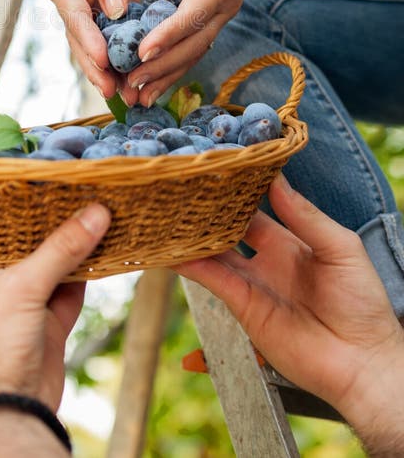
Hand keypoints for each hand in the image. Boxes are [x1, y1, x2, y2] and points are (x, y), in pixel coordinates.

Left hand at [0, 201, 110, 411]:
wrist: (9, 411)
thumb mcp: (21, 288)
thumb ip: (61, 249)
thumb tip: (96, 213)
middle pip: (4, 231)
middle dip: (25, 205)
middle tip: (46, 170)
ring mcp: (20, 296)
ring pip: (43, 254)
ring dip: (63, 234)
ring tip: (84, 199)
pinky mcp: (47, 317)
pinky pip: (70, 282)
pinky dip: (86, 266)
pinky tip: (102, 242)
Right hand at [44, 0, 141, 103]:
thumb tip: (114, 10)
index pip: (73, 18)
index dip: (88, 41)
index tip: (102, 61)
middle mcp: (73, 6)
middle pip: (82, 42)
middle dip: (97, 68)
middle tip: (113, 91)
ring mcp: (90, 14)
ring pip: (99, 48)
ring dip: (112, 72)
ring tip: (127, 95)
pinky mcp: (110, 17)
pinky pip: (118, 41)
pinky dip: (128, 58)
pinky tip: (142, 77)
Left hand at [128, 0, 266, 105]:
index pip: (193, 15)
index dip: (168, 35)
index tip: (142, 51)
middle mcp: (225, 7)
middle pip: (193, 44)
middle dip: (162, 66)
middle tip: (131, 81)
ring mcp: (221, 17)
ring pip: (194, 53)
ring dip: (166, 76)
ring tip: (137, 95)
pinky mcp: (213, 20)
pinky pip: (193, 49)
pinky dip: (173, 68)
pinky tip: (152, 86)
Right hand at [174, 174, 403, 428]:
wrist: (362, 360)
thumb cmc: (362, 302)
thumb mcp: (341, 247)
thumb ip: (305, 216)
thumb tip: (276, 180)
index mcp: (290, 240)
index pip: (256, 208)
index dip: (238, 192)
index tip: (219, 170)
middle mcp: (266, 259)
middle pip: (228, 229)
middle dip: (208, 212)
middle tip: (184, 188)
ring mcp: (253, 283)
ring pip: (214, 253)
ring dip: (193, 237)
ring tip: (168, 214)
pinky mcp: (243, 306)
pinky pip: (213, 280)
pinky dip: (191, 266)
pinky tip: (174, 251)